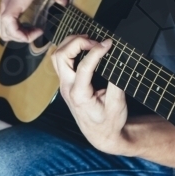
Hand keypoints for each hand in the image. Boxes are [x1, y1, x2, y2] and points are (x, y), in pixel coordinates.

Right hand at [0, 0, 68, 42]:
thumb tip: (63, 4)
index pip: (7, 21)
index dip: (20, 33)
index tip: (37, 32)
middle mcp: (7, 1)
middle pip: (2, 28)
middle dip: (18, 37)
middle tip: (35, 34)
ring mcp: (5, 4)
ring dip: (13, 35)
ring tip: (30, 32)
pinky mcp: (6, 5)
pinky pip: (3, 23)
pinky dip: (12, 30)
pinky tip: (26, 27)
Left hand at [51, 34, 128, 153]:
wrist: (101, 135)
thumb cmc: (109, 122)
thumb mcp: (117, 103)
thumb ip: (116, 81)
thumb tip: (118, 59)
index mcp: (79, 95)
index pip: (84, 66)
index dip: (96, 51)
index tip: (109, 43)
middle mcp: (67, 89)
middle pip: (61, 56)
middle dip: (77, 42)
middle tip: (95, 40)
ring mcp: (64, 86)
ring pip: (57, 56)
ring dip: (70, 44)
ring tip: (88, 40)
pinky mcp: (66, 83)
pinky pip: (61, 62)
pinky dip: (70, 50)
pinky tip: (84, 47)